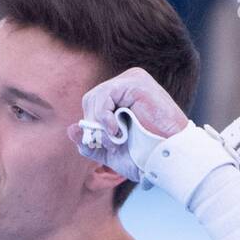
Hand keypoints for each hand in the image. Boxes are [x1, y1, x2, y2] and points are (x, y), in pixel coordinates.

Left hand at [65, 67, 187, 184]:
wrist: (168, 158)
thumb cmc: (144, 155)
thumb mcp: (110, 152)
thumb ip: (89, 144)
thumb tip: (70, 129)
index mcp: (121, 97)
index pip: (91, 105)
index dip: (91, 125)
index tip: (102, 143)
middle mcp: (126, 84)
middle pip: (90, 99)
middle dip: (93, 124)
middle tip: (109, 142)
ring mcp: (132, 80)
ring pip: (96, 97)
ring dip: (100, 123)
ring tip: (116, 139)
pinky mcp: (136, 83)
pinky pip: (107, 94)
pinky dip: (105, 115)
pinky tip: (116, 130)